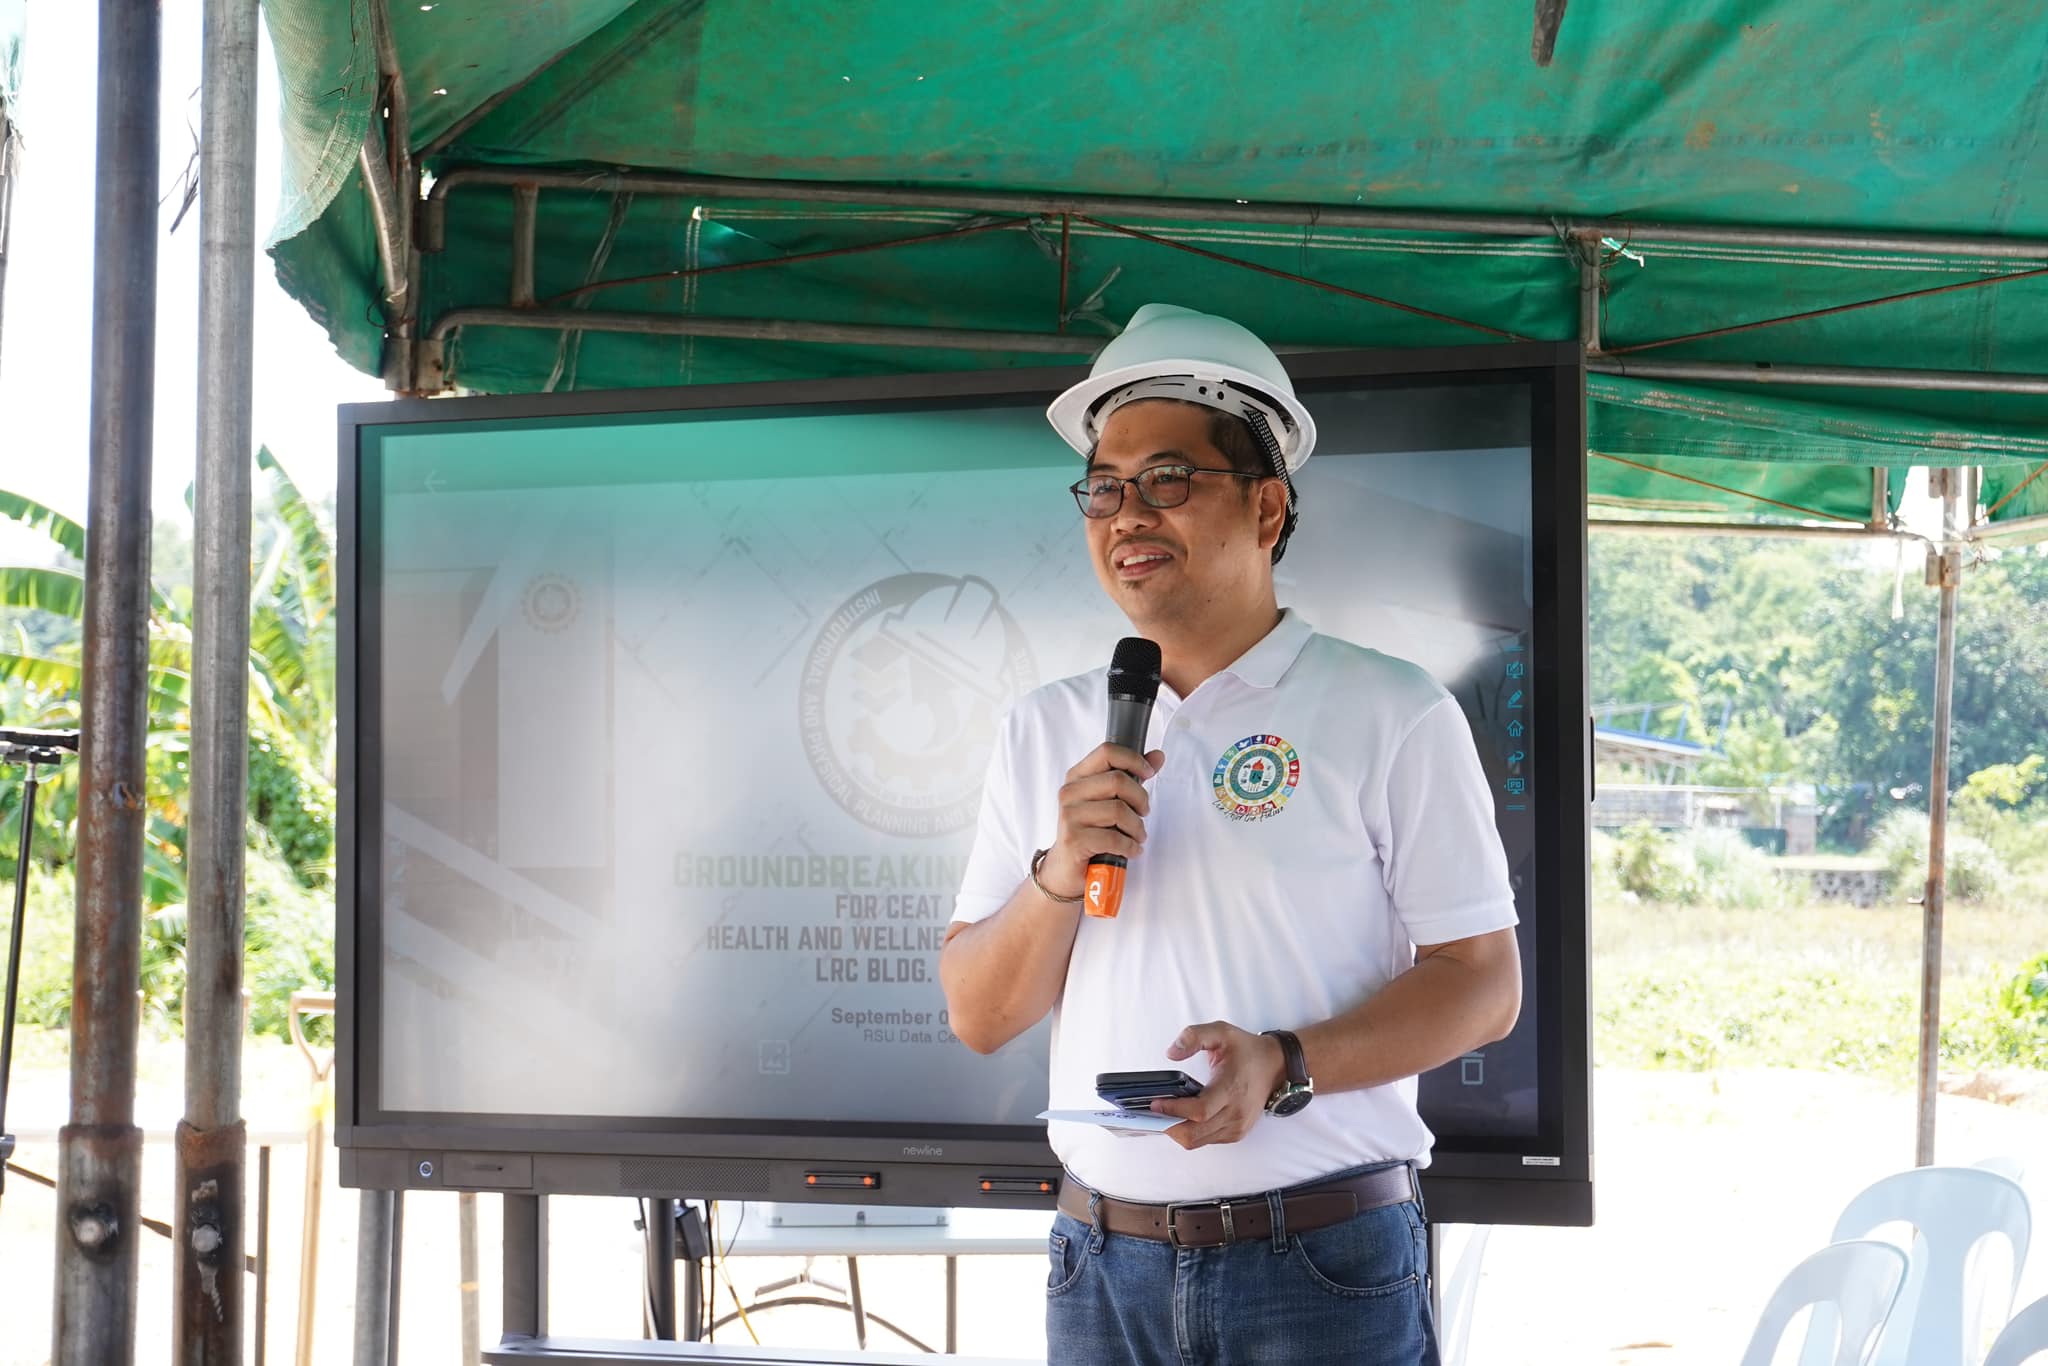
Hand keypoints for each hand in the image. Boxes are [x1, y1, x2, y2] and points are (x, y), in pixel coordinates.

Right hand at [1037, 743, 1167, 899]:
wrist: (1065, 868)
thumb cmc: (1090, 831)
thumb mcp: (1109, 800)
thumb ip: (1132, 776)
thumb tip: (1157, 756)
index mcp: (1077, 777)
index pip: (1107, 752)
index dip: (1133, 760)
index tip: (1148, 773)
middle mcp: (1070, 792)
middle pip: (1118, 781)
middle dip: (1140, 799)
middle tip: (1143, 813)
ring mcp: (1070, 815)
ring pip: (1119, 810)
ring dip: (1137, 827)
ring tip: (1137, 836)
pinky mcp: (1074, 839)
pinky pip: (1114, 838)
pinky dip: (1130, 846)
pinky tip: (1131, 850)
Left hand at [1150, 1022, 1286, 1149]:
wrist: (1275, 1066)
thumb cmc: (1247, 1050)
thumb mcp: (1221, 1032)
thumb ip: (1194, 1036)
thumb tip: (1171, 1053)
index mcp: (1231, 1089)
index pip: (1199, 1111)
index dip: (1174, 1110)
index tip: (1155, 1102)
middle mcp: (1235, 1113)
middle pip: (1193, 1133)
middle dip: (1168, 1125)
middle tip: (1153, 1111)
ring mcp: (1237, 1127)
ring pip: (1197, 1141)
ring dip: (1177, 1130)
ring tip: (1165, 1113)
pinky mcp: (1236, 1134)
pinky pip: (1206, 1141)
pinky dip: (1190, 1132)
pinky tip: (1183, 1116)